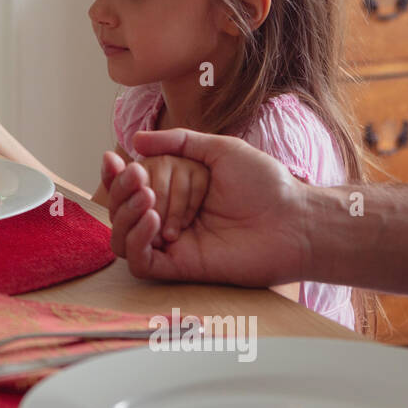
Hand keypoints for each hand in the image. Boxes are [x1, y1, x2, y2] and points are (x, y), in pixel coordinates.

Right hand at [105, 128, 311, 285]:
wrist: (294, 219)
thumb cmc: (266, 185)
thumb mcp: (219, 149)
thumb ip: (177, 141)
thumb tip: (137, 139)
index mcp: (174, 191)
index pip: (129, 186)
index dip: (114, 175)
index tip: (112, 159)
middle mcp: (168, 218)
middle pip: (120, 210)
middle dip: (121, 190)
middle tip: (138, 176)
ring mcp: (171, 245)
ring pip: (121, 238)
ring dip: (124, 214)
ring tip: (147, 197)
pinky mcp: (179, 267)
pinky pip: (139, 261)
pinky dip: (136, 239)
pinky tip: (153, 220)